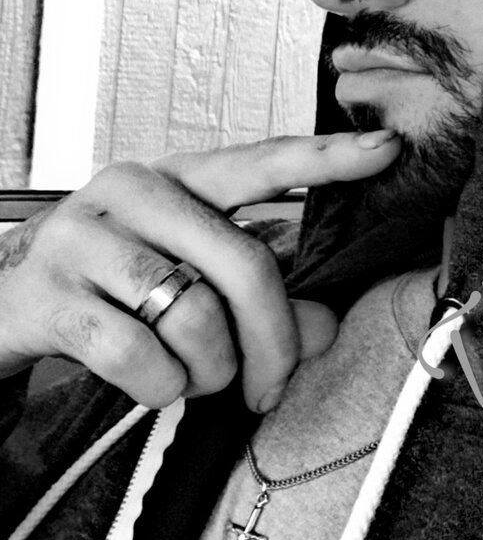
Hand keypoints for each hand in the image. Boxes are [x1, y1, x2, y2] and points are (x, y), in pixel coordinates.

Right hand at [0, 130, 399, 410]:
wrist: (2, 299)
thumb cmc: (117, 279)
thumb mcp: (189, 272)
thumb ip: (262, 291)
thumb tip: (326, 325)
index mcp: (179, 176)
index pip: (264, 161)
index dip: (329, 158)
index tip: (387, 150)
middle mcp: (133, 190)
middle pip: (246, 265)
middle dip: (276, 340)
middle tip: (275, 383)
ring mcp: (86, 238)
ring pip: (195, 318)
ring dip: (211, 370)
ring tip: (197, 373)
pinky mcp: (50, 297)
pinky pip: (141, 358)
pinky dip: (163, 388)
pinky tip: (156, 383)